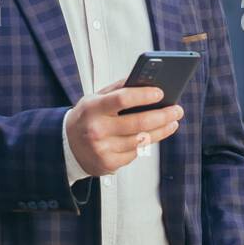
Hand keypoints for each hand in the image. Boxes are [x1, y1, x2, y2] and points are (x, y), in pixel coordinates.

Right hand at [65, 77, 182, 176]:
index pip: (122, 98)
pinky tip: (152, 136)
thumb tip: (145, 81)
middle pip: (138, 123)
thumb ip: (117, 89)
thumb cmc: (86, 117)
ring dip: (162, 131)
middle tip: (177, 110)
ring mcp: (102, 149)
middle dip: (163, 116)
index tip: (161, 93)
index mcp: (93, 108)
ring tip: (172, 122)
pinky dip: (145, 144)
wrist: (66, 146)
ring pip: (141, 140)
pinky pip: (135, 153)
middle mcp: (97, 129)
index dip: (144, 95)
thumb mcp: (94, 98)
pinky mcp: (108, 163)